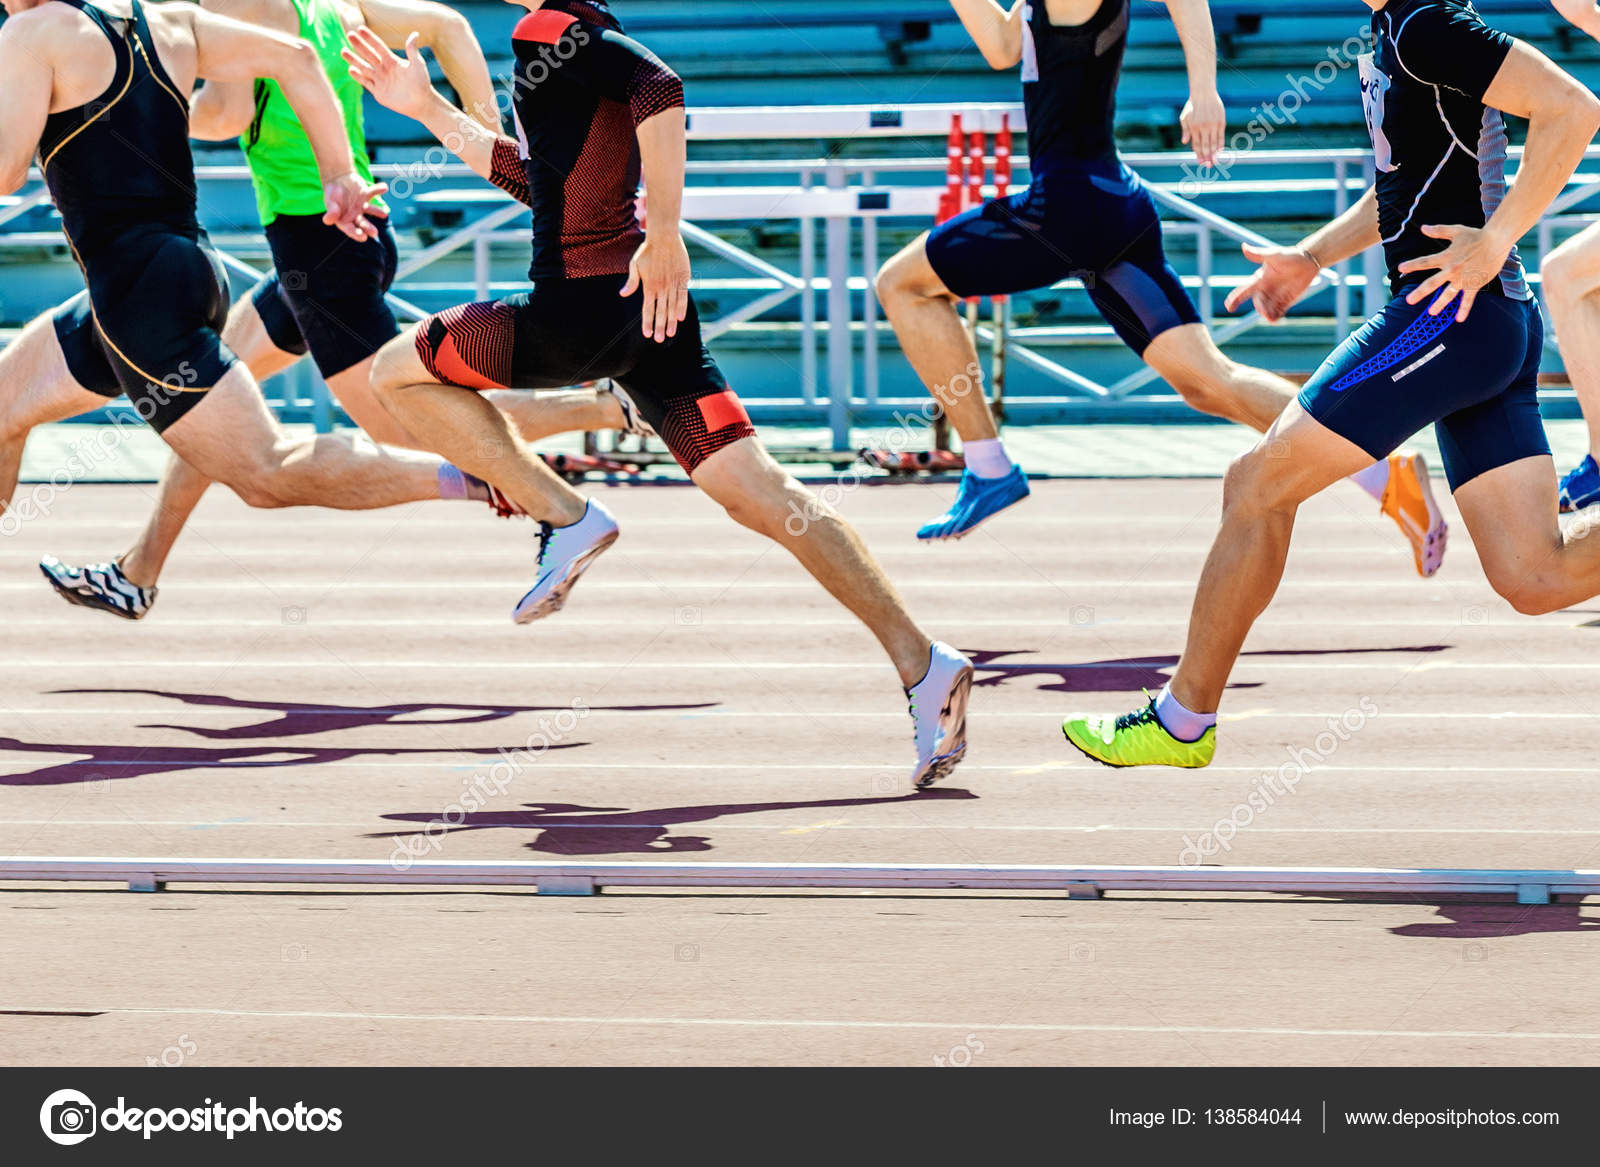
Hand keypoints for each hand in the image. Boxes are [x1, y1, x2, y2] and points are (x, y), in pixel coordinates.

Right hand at [322, 171, 387, 241]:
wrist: (337, 180)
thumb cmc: (332, 194)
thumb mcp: (329, 203)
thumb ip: (331, 212)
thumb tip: (327, 221)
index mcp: (345, 220)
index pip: (350, 229)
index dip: (356, 233)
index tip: (363, 237)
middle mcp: (355, 215)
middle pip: (362, 223)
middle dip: (368, 228)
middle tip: (374, 233)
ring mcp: (362, 205)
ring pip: (370, 210)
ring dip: (377, 211)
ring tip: (384, 214)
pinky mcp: (366, 195)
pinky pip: (373, 192)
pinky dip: (378, 190)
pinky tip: (384, 188)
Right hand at [343, 27, 434, 121]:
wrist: (421, 103)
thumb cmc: (422, 83)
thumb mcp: (417, 65)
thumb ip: (412, 51)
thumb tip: (414, 34)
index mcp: (392, 61)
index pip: (378, 47)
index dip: (370, 38)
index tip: (360, 29)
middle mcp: (384, 69)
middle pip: (369, 55)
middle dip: (359, 45)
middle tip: (349, 34)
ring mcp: (380, 80)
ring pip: (364, 67)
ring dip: (354, 59)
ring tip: (343, 51)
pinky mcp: (378, 92)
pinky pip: (366, 83)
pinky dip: (358, 77)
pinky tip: (351, 69)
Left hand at [620, 232, 690, 342]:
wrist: (664, 237)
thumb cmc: (647, 250)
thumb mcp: (635, 265)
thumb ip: (631, 282)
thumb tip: (622, 294)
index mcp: (648, 286)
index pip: (647, 309)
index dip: (647, 322)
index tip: (647, 334)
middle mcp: (660, 288)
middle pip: (660, 311)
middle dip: (659, 327)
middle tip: (658, 340)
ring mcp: (672, 284)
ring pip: (671, 307)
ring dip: (670, 322)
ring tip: (670, 334)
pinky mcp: (682, 279)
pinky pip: (682, 296)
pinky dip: (681, 307)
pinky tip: (680, 318)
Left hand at [1180, 89, 1225, 166]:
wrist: (1204, 93)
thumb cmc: (1192, 106)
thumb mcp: (1185, 117)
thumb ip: (1185, 130)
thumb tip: (1185, 142)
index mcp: (1194, 128)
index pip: (1197, 145)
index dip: (1199, 155)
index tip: (1201, 163)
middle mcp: (1203, 127)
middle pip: (1206, 146)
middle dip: (1207, 157)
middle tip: (1209, 166)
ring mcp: (1213, 125)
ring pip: (1214, 142)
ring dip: (1214, 153)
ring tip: (1215, 162)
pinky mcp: (1221, 121)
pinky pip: (1221, 135)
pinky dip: (1220, 144)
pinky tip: (1220, 151)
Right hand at [1224, 242, 1320, 321]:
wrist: (1308, 261)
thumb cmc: (1290, 256)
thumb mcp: (1274, 255)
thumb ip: (1258, 254)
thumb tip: (1243, 247)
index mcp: (1259, 280)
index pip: (1244, 290)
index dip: (1235, 299)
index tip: (1229, 307)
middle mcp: (1265, 290)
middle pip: (1257, 303)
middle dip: (1259, 308)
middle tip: (1264, 312)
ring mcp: (1275, 297)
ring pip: (1266, 310)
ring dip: (1266, 315)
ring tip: (1271, 318)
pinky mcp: (1285, 302)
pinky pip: (1277, 313)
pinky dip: (1275, 318)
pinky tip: (1276, 320)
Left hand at [1397, 224, 1511, 320]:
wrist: (1497, 240)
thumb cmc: (1477, 235)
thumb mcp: (1456, 231)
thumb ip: (1438, 230)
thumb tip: (1423, 228)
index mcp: (1446, 257)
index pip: (1425, 262)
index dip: (1412, 265)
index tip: (1401, 269)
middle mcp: (1452, 269)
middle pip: (1433, 282)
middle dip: (1420, 292)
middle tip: (1409, 301)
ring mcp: (1463, 278)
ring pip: (1449, 294)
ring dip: (1440, 304)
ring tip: (1431, 313)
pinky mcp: (1475, 283)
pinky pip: (1468, 299)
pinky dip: (1464, 309)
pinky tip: (1458, 319)